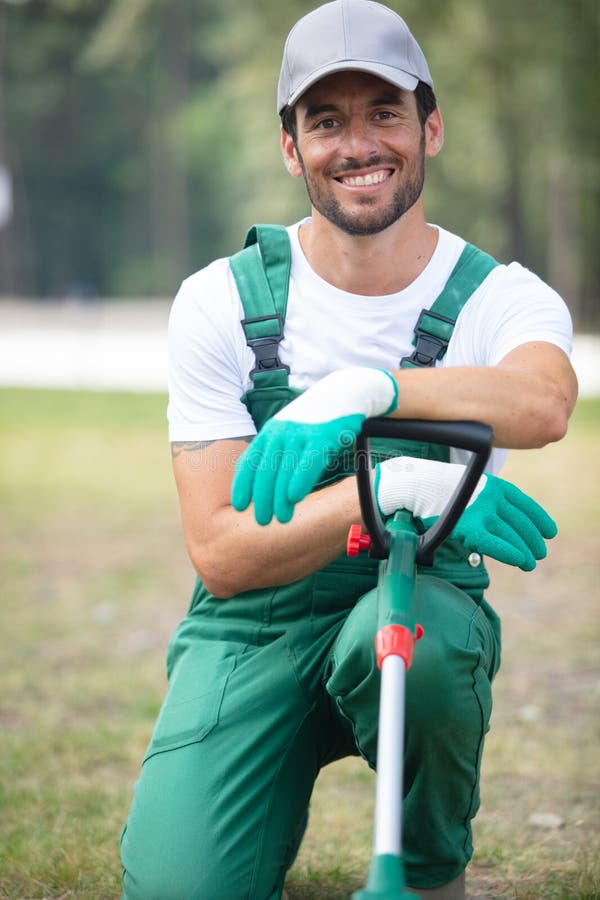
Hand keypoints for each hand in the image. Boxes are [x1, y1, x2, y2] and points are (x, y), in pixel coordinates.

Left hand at [232, 367, 397, 524]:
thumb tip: (270, 485)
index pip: (249, 462)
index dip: (243, 485)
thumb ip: (279, 453)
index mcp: (269, 432)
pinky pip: (307, 461)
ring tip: (281, 518)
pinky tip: (295, 498)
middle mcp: (280, 432)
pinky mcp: (321, 435)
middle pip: (265, 470)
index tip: (240, 506)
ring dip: (280, 498)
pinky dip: (299, 480)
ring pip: (285, 470)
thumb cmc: (316, 419)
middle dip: (262, 498)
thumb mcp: (291, 430)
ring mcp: (300, 433)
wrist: (344, 392)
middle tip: (262, 521)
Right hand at [376, 457, 556, 569]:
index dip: (539, 519)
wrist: (416, 486)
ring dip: (524, 551)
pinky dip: (509, 552)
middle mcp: (492, 497)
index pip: (524, 504)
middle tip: (539, 553)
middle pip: (520, 522)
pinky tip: (519, 560)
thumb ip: (485, 503)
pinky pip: (495, 543)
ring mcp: (482, 512)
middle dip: (532, 539)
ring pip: (511, 535)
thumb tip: (499, 523)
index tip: (549, 532)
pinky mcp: (470, 527)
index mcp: (495, 485)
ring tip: (530, 562)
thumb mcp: (470, 490)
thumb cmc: (439, 490)